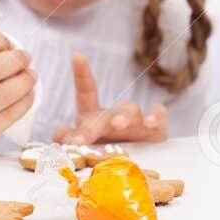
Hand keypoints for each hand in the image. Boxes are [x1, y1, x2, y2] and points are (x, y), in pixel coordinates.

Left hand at [51, 53, 167, 143]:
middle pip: (104, 114)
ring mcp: (137, 120)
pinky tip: (150, 122)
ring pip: (130, 109)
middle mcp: (115, 115)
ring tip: (118, 124)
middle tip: (82, 139)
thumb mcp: (86, 146)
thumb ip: (69, 139)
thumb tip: (61, 133)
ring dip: (123, 115)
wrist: (140, 164)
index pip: (87, 92)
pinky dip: (155, 116)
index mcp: (94, 116)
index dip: (82, 73)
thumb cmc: (107, 150)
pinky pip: (159, 115)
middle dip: (92, 126)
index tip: (77, 56)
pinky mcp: (157, 127)